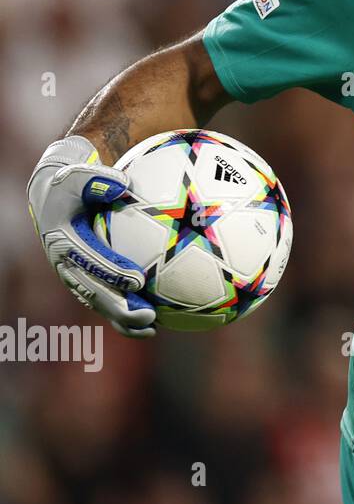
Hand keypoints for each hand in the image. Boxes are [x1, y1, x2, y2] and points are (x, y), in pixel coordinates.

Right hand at [27, 135, 155, 337]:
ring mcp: (73, 276)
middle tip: (150, 315)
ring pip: (98, 303)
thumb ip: (97, 178)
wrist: (50, 197)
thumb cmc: (71, 183)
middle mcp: (65, 264)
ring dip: (122, 319)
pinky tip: (151, 323)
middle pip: (93, 292)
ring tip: (152, 329)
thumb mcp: (77, 175)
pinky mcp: (83, 280)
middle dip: (121, 307)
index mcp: (63, 241)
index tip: (139, 281)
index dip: (113, 273)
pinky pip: (103, 301)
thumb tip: (123, 183)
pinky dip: (123, 314)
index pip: (91, 261)